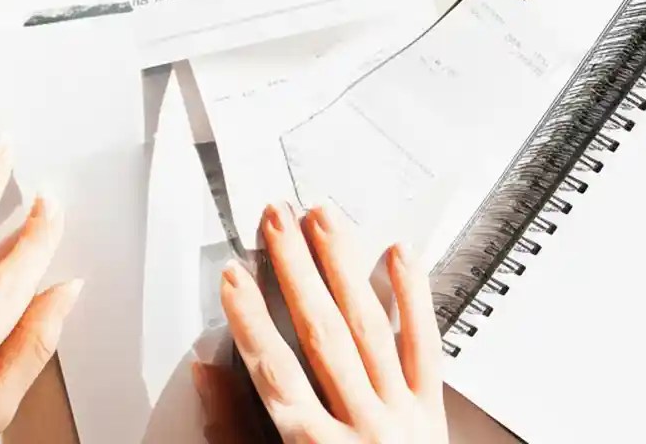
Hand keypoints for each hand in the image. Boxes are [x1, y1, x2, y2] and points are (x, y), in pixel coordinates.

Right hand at [218, 204, 448, 443]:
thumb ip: (238, 431)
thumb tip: (211, 375)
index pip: (276, 375)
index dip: (251, 322)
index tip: (235, 279)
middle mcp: (362, 430)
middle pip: (323, 337)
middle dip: (296, 273)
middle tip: (276, 223)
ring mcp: (402, 418)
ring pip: (370, 329)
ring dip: (343, 268)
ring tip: (324, 222)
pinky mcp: (434, 412)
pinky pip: (425, 347)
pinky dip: (412, 297)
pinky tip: (399, 256)